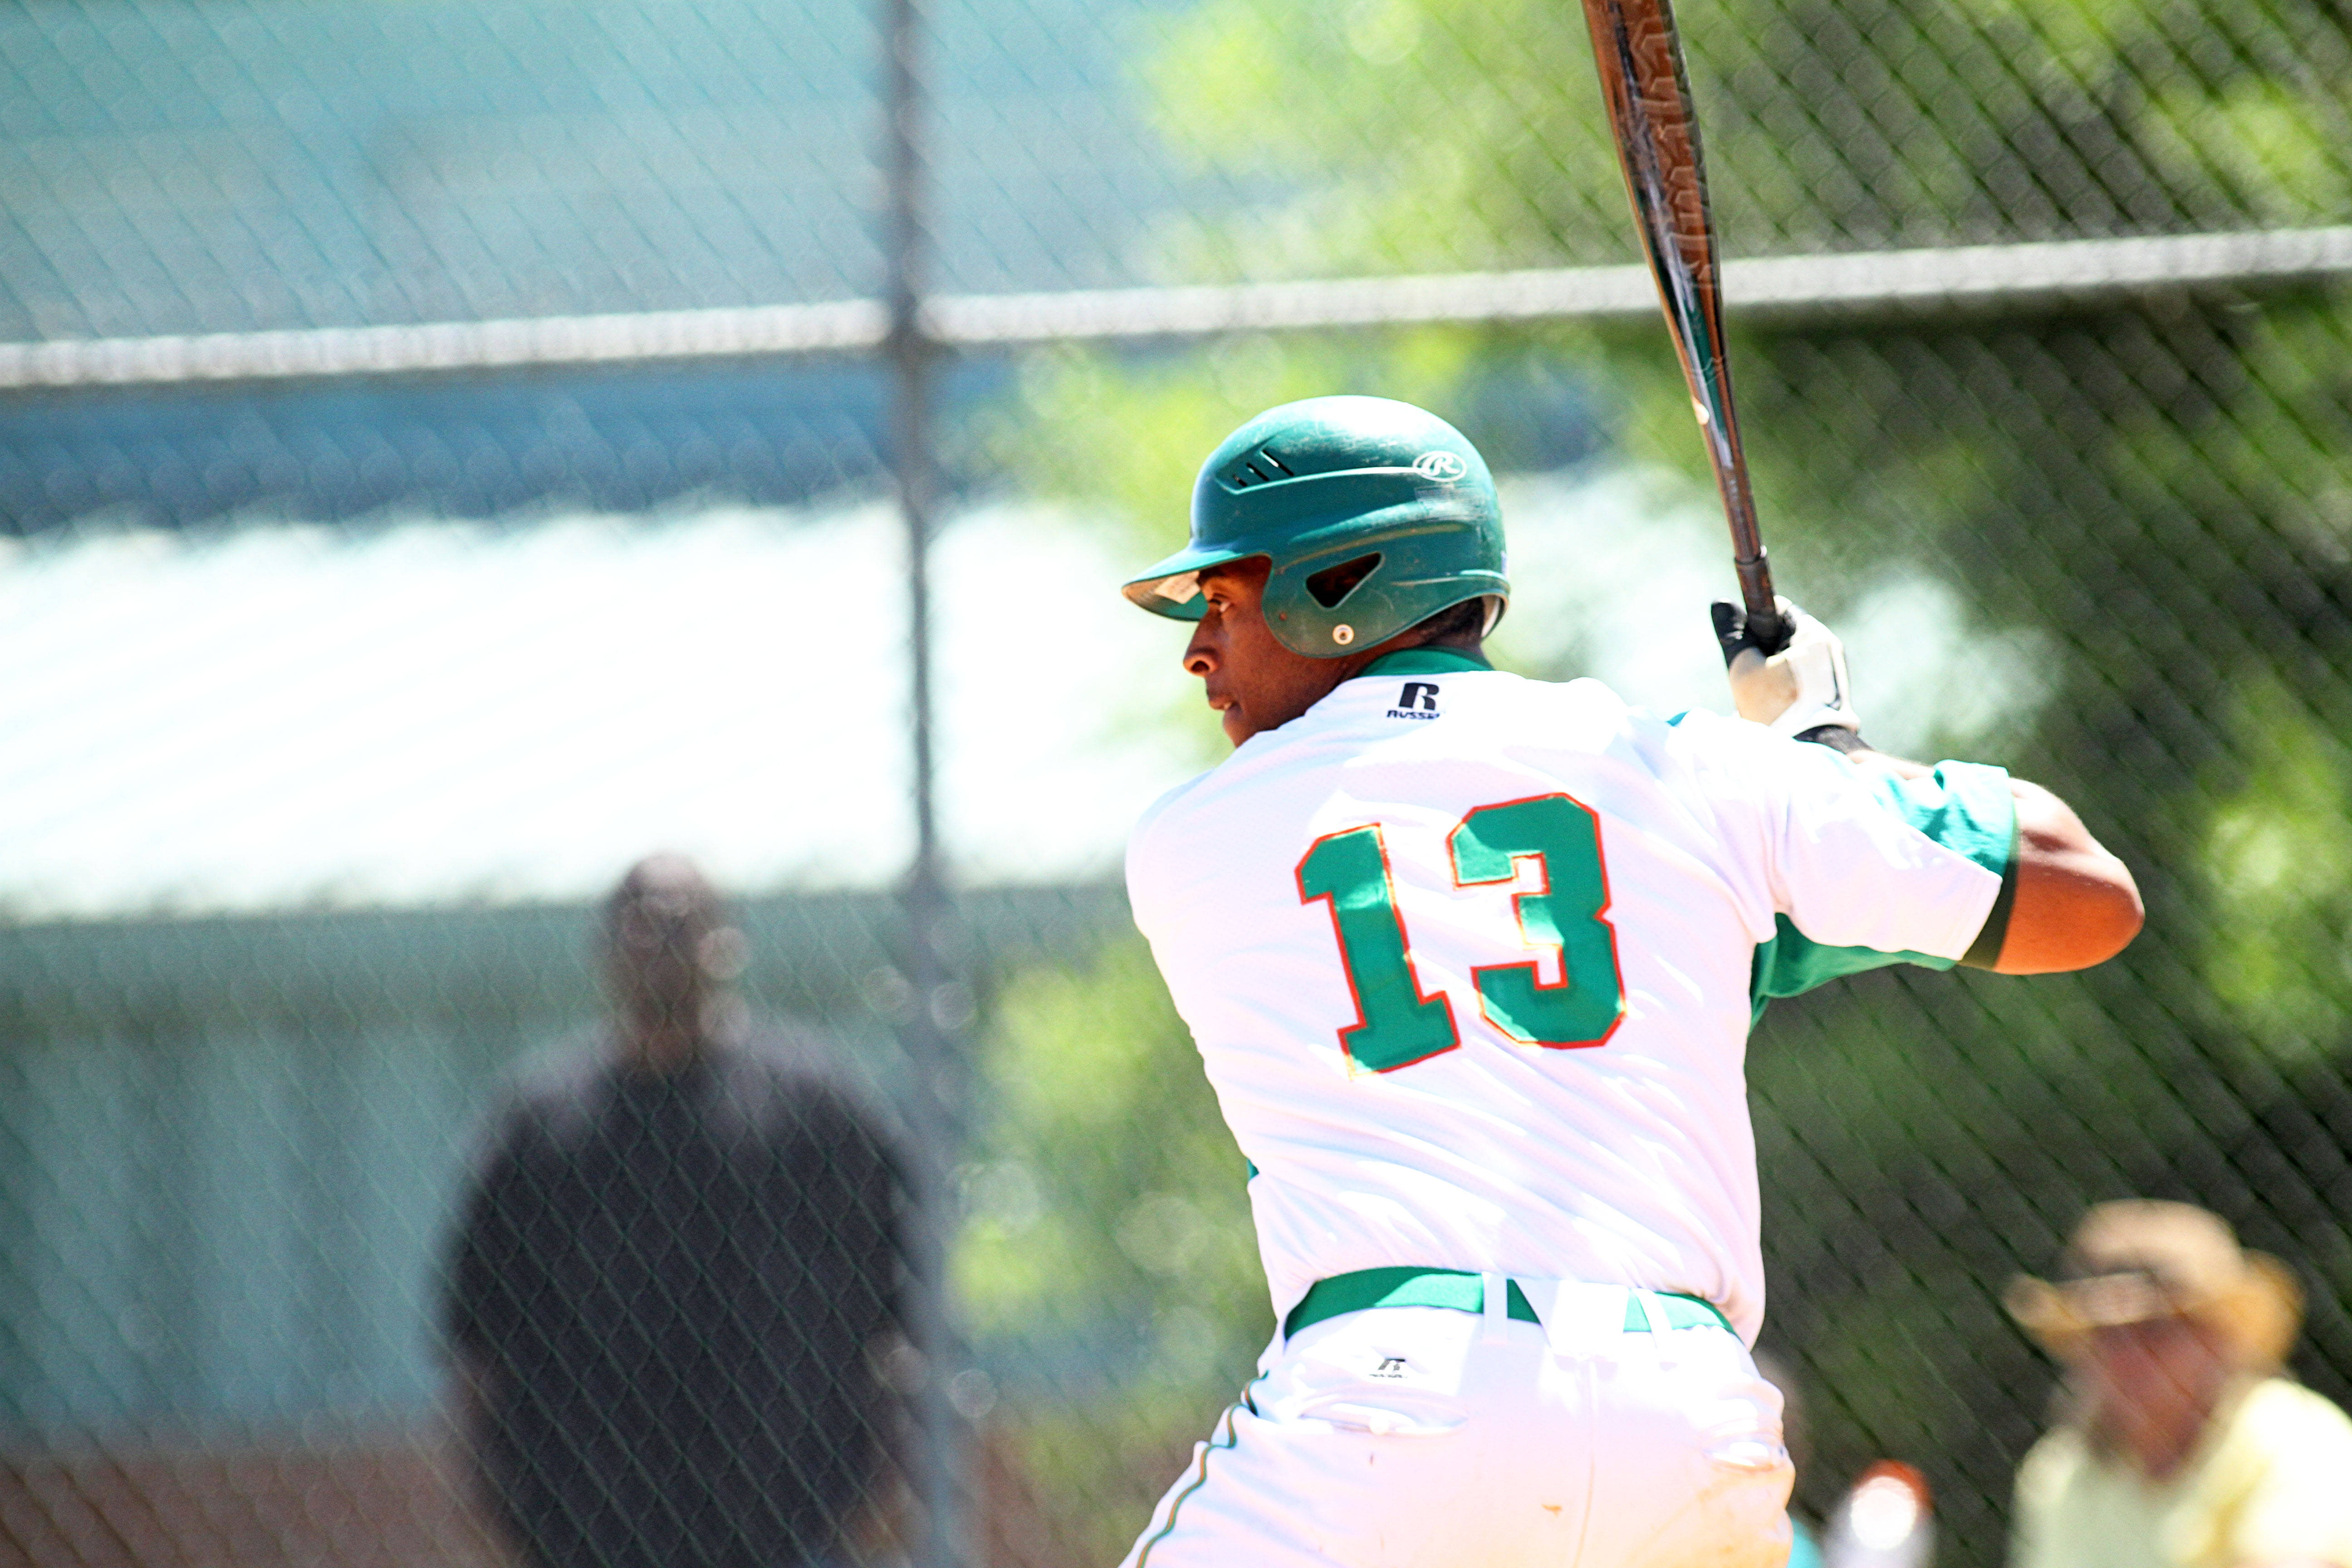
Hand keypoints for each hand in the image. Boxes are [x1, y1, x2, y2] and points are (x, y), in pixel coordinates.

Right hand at [1710, 597, 1860, 738]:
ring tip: (1770, 695)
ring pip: (1796, 654)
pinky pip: (1808, 672)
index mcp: (1811, 633)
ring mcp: (1837, 666)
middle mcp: (1830, 644)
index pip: (1777, 608)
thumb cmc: (1775, 707)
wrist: (1813, 746)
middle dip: (1767, 649)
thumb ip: (1734, 635)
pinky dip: (1793, 682)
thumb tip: (1720, 602)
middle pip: (1787, 633)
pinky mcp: (1838, 686)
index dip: (1754, 624)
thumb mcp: (1744, 668)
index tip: (1745, 647)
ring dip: (1779, 667)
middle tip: (1755, 676)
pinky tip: (1784, 703)